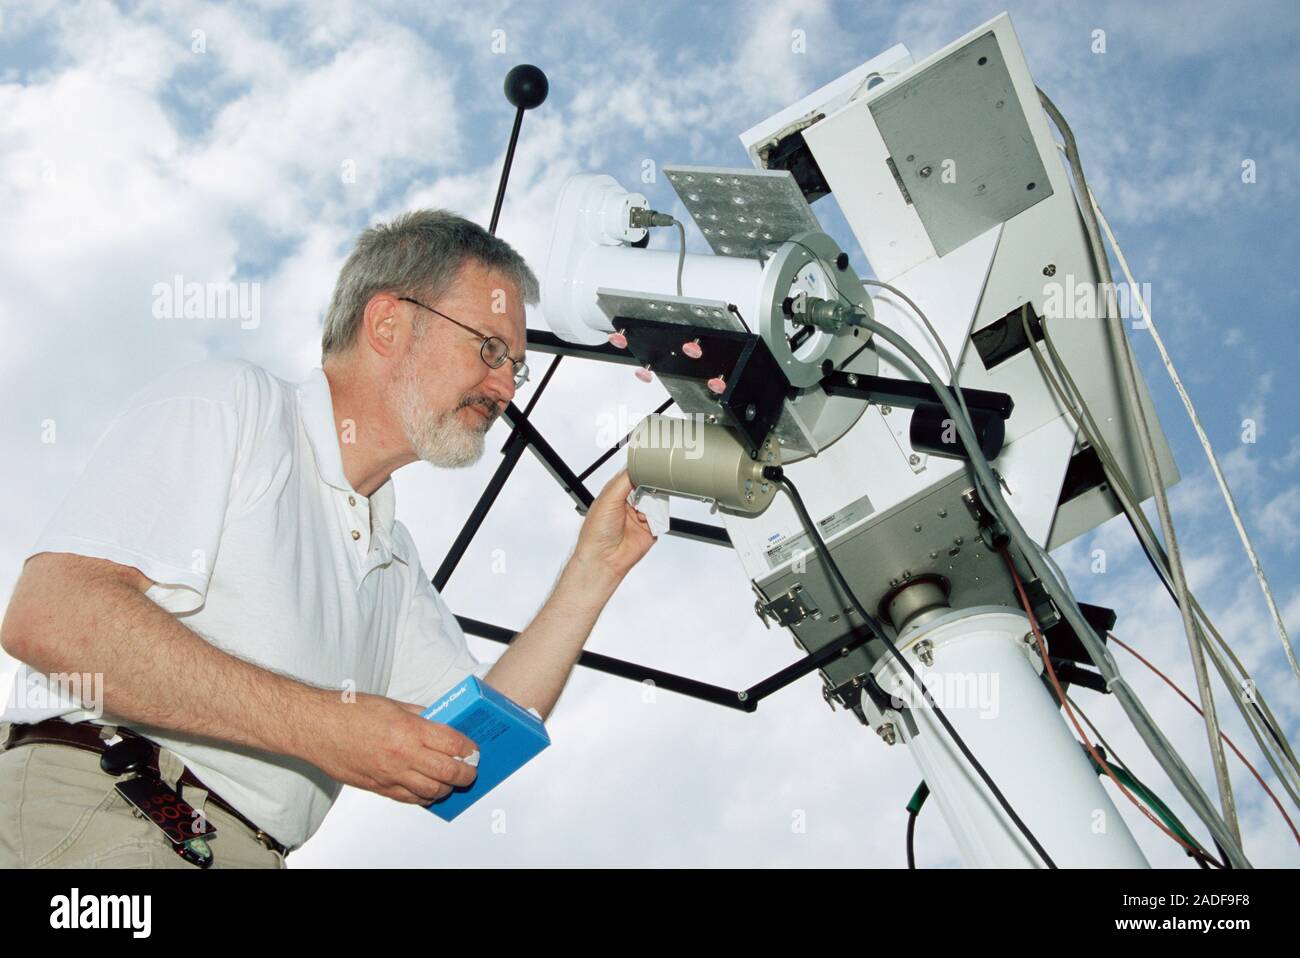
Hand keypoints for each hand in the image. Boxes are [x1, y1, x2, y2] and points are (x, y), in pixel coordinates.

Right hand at [305, 692, 478, 804]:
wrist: (317, 728)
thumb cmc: (350, 712)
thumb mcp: (393, 705)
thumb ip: (420, 716)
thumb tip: (441, 722)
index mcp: (409, 730)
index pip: (452, 744)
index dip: (469, 748)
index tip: (474, 749)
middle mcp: (402, 756)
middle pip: (448, 772)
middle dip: (466, 773)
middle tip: (471, 769)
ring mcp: (390, 775)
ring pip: (432, 791)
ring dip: (447, 788)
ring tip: (452, 780)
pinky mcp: (378, 788)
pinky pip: (410, 799)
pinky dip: (425, 796)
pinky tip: (429, 789)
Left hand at [573, 470, 656, 584]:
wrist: (603, 559)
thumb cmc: (597, 531)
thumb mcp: (609, 498)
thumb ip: (625, 480)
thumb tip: (639, 467)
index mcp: (616, 493)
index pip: (634, 475)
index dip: (642, 471)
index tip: (650, 467)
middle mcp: (629, 503)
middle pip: (649, 487)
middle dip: (651, 487)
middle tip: (648, 489)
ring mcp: (640, 516)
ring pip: (657, 501)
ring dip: (652, 503)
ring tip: (642, 510)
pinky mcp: (650, 529)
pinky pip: (662, 518)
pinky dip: (657, 518)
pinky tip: (645, 521)